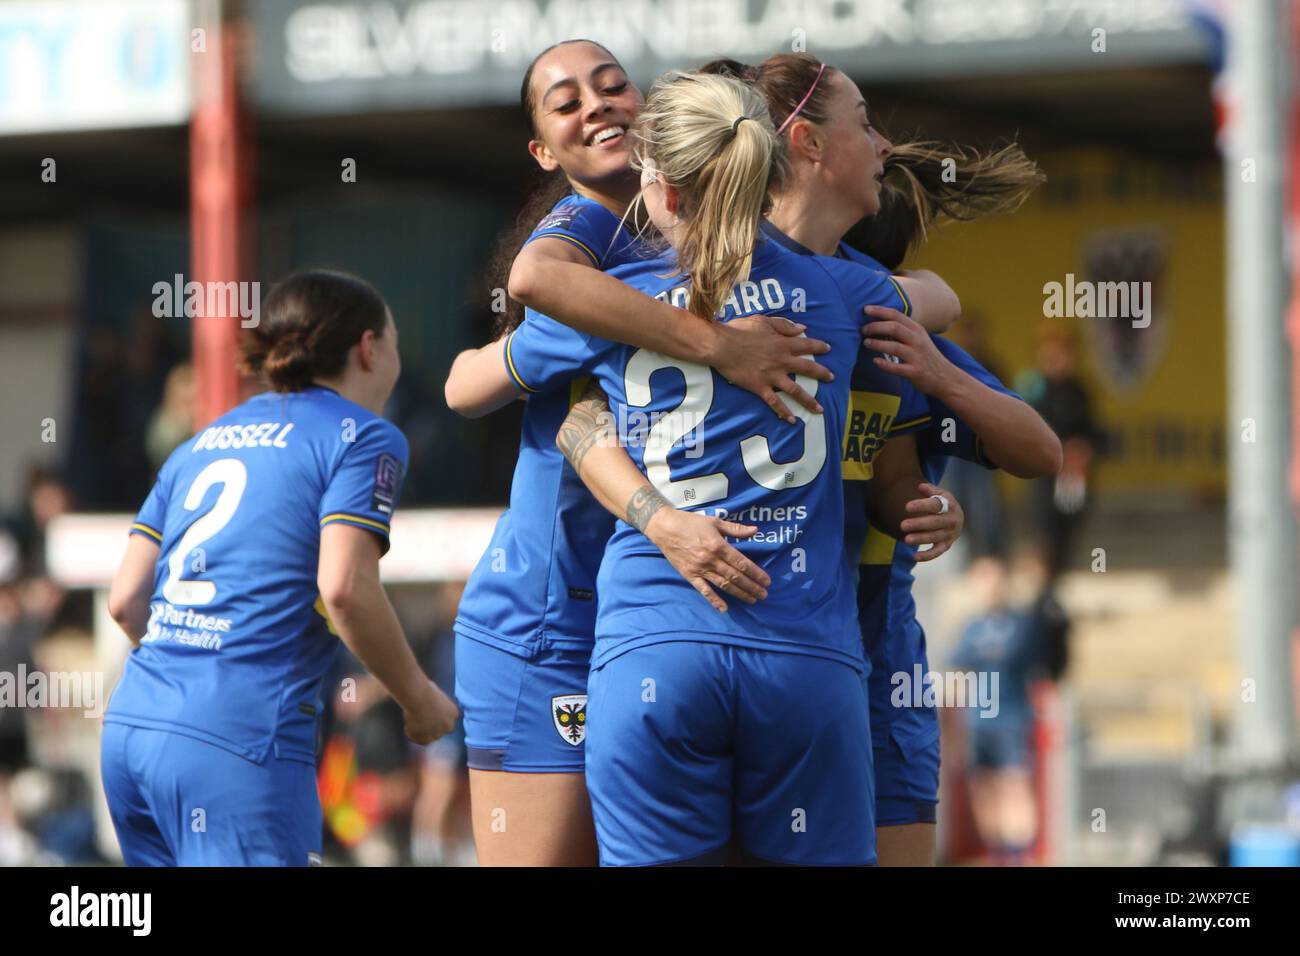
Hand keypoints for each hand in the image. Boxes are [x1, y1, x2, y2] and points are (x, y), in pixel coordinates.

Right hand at [402, 680, 459, 744]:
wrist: (420, 699)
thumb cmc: (425, 690)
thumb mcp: (435, 693)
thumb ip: (435, 701)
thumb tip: (428, 698)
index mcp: (453, 713)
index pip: (446, 719)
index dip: (436, 718)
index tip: (428, 715)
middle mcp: (449, 726)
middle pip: (440, 731)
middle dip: (431, 728)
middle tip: (418, 721)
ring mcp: (438, 734)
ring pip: (429, 737)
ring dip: (420, 732)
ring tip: (410, 722)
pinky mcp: (426, 740)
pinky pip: (418, 740)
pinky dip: (411, 734)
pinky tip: (406, 725)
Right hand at [644, 508, 771, 612]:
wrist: (664, 528)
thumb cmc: (690, 522)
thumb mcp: (714, 521)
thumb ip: (735, 529)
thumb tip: (755, 531)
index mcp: (718, 545)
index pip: (742, 563)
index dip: (756, 573)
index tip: (767, 581)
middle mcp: (711, 559)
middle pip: (735, 576)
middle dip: (752, 586)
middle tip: (764, 595)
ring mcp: (700, 569)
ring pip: (723, 584)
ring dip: (739, 594)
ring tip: (752, 600)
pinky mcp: (689, 575)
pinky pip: (704, 590)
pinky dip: (714, 600)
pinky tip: (724, 608)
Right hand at [710, 315, 831, 423]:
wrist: (721, 346)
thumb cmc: (740, 330)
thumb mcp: (763, 321)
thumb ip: (784, 326)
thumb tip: (803, 329)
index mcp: (783, 343)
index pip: (807, 345)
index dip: (819, 346)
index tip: (828, 348)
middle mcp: (782, 361)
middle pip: (807, 368)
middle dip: (822, 373)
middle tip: (831, 377)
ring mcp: (772, 376)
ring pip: (795, 390)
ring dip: (809, 400)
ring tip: (820, 409)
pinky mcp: (760, 387)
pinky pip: (774, 402)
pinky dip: (783, 412)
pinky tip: (792, 420)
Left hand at [861, 305, 957, 396]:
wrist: (945, 377)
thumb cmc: (926, 356)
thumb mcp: (918, 338)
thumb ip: (903, 330)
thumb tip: (878, 321)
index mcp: (917, 330)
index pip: (897, 315)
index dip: (880, 311)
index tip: (865, 309)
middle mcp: (918, 341)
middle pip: (895, 328)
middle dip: (876, 326)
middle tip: (863, 329)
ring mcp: (917, 357)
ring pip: (895, 347)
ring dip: (878, 344)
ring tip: (866, 342)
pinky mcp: (915, 372)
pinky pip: (897, 368)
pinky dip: (885, 364)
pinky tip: (875, 361)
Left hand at [902, 482, 963, 561]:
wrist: (956, 518)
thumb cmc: (943, 504)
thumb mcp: (940, 494)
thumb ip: (930, 490)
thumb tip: (921, 486)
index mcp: (950, 506)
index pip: (936, 505)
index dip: (921, 505)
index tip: (906, 507)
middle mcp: (952, 521)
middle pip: (935, 523)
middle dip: (919, 524)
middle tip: (902, 525)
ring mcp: (950, 534)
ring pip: (934, 537)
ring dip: (920, 539)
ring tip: (906, 539)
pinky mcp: (946, 545)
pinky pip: (937, 552)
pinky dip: (927, 556)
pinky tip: (914, 556)